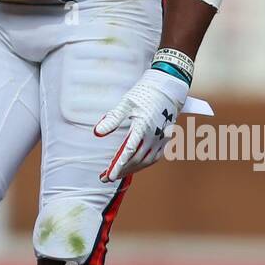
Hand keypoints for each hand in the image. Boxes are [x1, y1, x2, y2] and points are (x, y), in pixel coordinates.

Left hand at [94, 67, 189, 181]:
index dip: (118, 166)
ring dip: (132, 169)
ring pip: (146, 161)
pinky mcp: (165, 139)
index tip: (109, 176)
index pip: (128, 152)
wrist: (167, 87)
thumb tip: (97, 132)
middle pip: (136, 160)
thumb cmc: (145, 93)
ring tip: (118, 173)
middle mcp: (153, 136)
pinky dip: (144, 164)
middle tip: (106, 177)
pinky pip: (155, 157)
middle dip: (121, 170)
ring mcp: (161, 139)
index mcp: (142, 127)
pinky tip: (135, 165)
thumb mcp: (125, 104)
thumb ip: (112, 119)